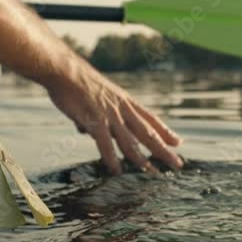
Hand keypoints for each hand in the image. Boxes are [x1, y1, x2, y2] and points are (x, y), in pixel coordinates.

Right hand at [45, 61, 182, 174]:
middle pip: (147, 132)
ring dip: (142, 158)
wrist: (64, 69)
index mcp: (124, 101)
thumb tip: (88, 131)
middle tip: (177, 163)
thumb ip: (94, 116)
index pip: (150, 119)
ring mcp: (109, 115)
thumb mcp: (95, 97)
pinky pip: (105, 144)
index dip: (165, 131)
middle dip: (163, 149)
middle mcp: (122, 108)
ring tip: (152, 171)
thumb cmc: (76, 82)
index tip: (178, 142)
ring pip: (130, 141)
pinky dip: (112, 158)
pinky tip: (117, 171)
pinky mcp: (94, 120)